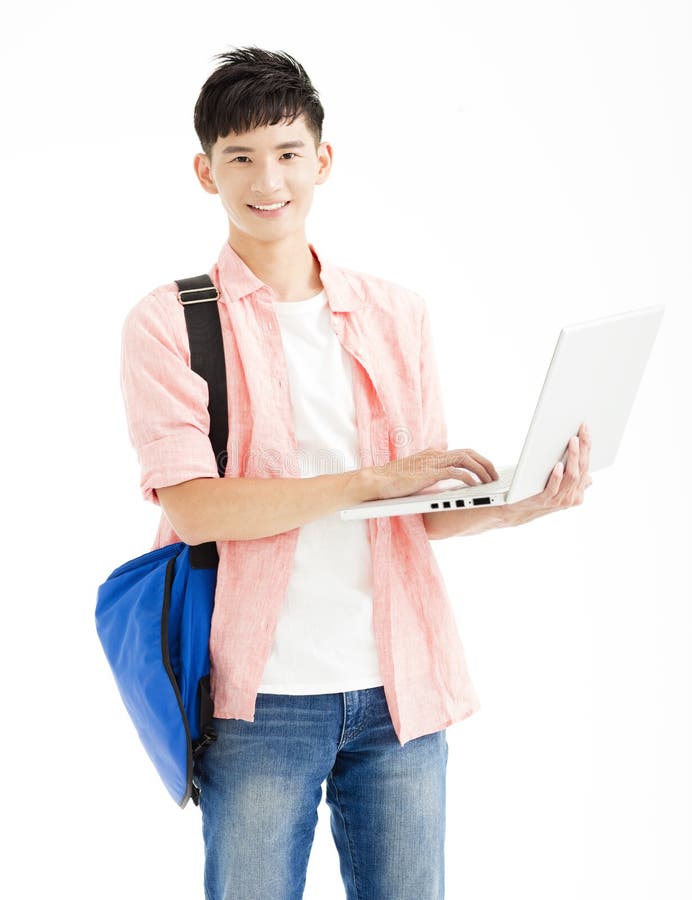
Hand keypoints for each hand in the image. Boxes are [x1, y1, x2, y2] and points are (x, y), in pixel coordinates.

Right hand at [367, 446, 498, 500]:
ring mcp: (431, 462)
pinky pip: (455, 472)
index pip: (461, 453)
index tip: (486, 471)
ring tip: (490, 481)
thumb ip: (431, 475)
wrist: (376, 482)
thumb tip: (444, 484)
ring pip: (465, 459)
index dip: (477, 460)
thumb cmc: (393, 483)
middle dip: (485, 463)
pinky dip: (468, 478)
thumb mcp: (417, 476)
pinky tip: (475, 486)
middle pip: (468, 453)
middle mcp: (434, 455)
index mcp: (432, 455)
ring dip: (481, 470)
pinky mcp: (428, 473)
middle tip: (495, 476)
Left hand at [506, 422, 592, 525]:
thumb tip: (589, 473)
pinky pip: (554, 487)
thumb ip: (573, 478)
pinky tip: (557, 464)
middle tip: (582, 431)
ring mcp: (559, 500)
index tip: (586, 430)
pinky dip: (557, 475)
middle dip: (583, 448)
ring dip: (573, 457)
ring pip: (572, 476)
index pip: (586, 466)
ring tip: (572, 442)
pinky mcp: (545, 500)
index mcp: (578, 492)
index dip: (587, 448)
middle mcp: (572, 497)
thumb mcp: (559, 486)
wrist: (519, 509)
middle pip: (581, 469)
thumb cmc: (539, 492)